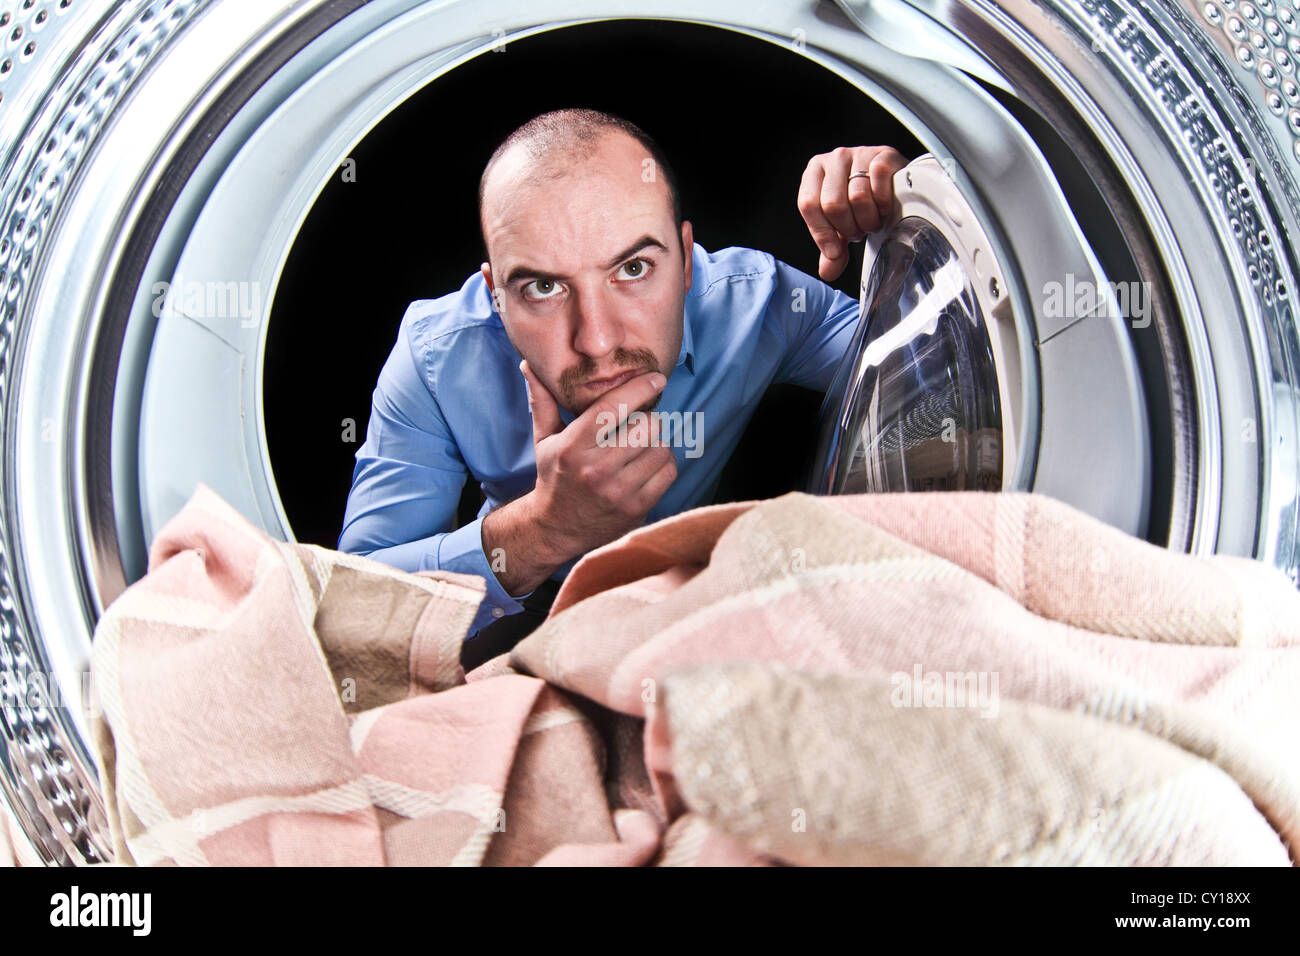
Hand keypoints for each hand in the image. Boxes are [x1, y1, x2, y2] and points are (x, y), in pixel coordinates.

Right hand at [481, 360, 676, 595]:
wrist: (556, 529)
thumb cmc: (553, 476)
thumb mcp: (544, 439)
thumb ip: (542, 401)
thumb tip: (528, 363)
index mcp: (573, 447)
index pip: (613, 407)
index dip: (639, 387)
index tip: (656, 377)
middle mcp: (596, 469)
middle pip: (646, 425)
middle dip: (646, 419)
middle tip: (637, 424)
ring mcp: (619, 491)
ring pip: (661, 446)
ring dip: (655, 442)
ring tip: (639, 446)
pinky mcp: (637, 507)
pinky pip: (668, 470)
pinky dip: (662, 463)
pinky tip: (646, 464)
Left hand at [797, 146, 908, 280]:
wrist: (892, 182)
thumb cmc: (861, 201)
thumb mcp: (841, 226)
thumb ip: (832, 249)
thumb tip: (828, 273)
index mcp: (814, 172)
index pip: (808, 204)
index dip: (822, 233)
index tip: (835, 250)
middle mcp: (834, 159)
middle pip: (833, 204)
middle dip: (849, 227)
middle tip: (859, 230)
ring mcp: (859, 153)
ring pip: (858, 197)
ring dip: (868, 219)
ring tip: (872, 220)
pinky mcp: (882, 154)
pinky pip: (879, 184)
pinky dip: (883, 204)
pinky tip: (885, 207)